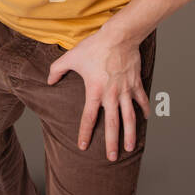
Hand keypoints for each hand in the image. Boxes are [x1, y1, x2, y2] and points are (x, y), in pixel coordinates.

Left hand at [47, 25, 150, 160]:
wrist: (119, 36)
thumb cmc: (94, 47)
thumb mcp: (71, 57)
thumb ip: (57, 70)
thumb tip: (49, 81)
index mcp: (95, 91)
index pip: (88, 118)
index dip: (85, 133)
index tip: (83, 146)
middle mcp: (112, 95)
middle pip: (113, 124)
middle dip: (112, 143)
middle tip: (112, 158)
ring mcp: (126, 90)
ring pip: (130, 117)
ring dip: (130, 134)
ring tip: (130, 147)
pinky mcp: (136, 83)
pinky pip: (141, 100)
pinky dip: (144, 110)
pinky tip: (145, 119)